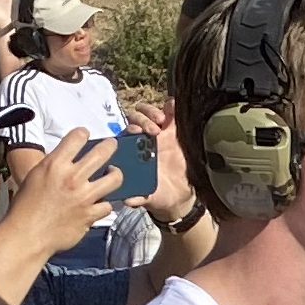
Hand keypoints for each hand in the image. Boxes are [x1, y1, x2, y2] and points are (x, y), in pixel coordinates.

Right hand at [2, 128, 121, 255]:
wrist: (27, 234)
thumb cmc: (25, 206)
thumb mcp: (35, 176)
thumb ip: (54, 166)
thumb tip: (68, 159)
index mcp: (55, 164)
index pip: (77, 137)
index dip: (83, 133)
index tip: (86, 135)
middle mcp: (72, 177)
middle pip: (102, 152)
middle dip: (110, 145)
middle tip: (112, 144)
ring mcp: (84, 196)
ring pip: (115, 178)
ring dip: (116, 174)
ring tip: (113, 173)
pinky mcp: (90, 214)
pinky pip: (108, 205)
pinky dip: (106, 203)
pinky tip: (104, 201)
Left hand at [127, 104, 196, 224]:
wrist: (179, 197)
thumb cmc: (159, 194)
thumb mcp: (148, 197)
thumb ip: (138, 197)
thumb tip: (128, 200)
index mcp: (134, 152)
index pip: (125, 132)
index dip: (128, 130)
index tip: (136, 134)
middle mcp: (145, 140)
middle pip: (136, 119)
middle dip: (142, 120)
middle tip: (152, 130)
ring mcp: (162, 133)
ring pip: (151, 112)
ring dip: (152, 112)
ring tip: (161, 120)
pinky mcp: (177, 131)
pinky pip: (172, 112)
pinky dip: (170, 105)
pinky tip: (173, 106)